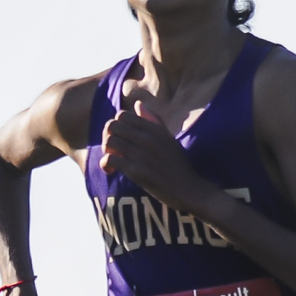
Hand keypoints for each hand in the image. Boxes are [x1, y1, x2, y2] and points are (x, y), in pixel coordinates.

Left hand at [102, 97, 209, 212]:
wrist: (189, 190)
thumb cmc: (178, 166)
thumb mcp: (169, 138)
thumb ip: (153, 120)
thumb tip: (138, 104)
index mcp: (154, 129)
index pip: (122, 115)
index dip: (117, 125)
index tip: (121, 138)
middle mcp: (147, 139)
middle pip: (112, 125)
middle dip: (108, 136)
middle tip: (114, 149)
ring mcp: (141, 155)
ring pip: (109, 141)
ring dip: (106, 150)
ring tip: (113, 159)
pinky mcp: (136, 171)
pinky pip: (110, 159)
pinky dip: (105, 164)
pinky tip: (111, 171)